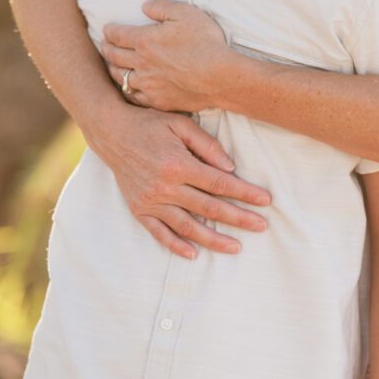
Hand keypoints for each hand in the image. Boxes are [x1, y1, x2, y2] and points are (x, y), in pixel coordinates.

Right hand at [96, 106, 270, 259]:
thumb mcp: (181, 124)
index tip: (266, 201)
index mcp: (179, 165)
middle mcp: (165, 187)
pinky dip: (176, 246)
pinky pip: (159, 233)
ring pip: (188, 227)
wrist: (112, 132)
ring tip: (236, 247)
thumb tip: (230, 169)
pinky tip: (194, 254)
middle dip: (239, 219)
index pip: (220, 184)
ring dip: (213, 240)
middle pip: (209, 208)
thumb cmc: (150, 124)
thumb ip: (207, 145)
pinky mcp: (139, 209)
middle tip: (262, 226)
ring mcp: (151, 201)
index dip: (245, 194)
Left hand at [102, 0, 232, 112]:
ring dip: (113, 69)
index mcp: (145, 40)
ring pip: (120, 77)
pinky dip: (128, 91)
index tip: (107, 29)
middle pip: (113, 56)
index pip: (117, 34)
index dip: (109, 30)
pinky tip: (129, 87)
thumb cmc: (205, 42)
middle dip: (106, 48)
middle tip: (104, 45)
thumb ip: (161, 6)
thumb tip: (145, 6)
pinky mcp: (158, 100)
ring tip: (113, 65)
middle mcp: (141, 63)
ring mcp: (148, 84)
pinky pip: (135, 97)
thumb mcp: (185, 13)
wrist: (220, 77)